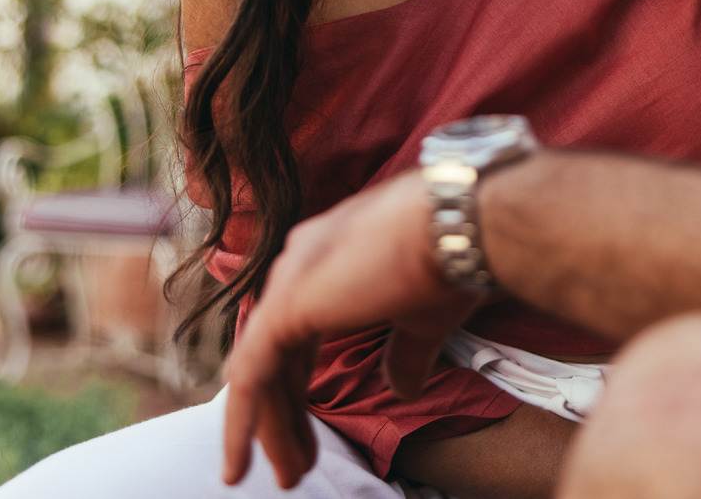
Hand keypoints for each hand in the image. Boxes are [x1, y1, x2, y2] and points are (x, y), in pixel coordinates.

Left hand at [221, 173, 482, 487]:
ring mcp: (290, 281)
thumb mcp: (423, 318)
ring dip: (269, 428)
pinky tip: (241, 463)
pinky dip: (243, 422)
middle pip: (278, 355)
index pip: (299, 332)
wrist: (459, 227)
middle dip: (285, 416)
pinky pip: (251, 375)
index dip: (299, 387)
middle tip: (296, 469)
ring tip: (286, 477)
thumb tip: (402, 392)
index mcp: (330, 258)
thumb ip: (404, 354)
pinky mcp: (287, 306)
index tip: (311, 436)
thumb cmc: (453, 260)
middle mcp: (301, 263)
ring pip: (261, 369)